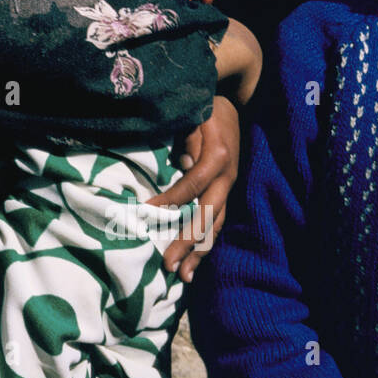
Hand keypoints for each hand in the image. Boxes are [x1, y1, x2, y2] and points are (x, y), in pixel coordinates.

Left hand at [146, 97, 239, 282]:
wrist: (232, 100)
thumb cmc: (205, 106)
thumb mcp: (194, 115)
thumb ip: (187, 138)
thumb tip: (180, 163)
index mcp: (218, 157)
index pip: (191, 185)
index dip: (169, 200)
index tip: (145, 212)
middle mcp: (227, 176)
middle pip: (208, 215)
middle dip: (188, 242)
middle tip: (169, 266)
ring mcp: (229, 185)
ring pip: (216, 224)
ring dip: (200, 252)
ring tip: (185, 276)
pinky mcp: (226, 190)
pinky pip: (217, 220)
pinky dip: (206, 241)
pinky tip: (195, 260)